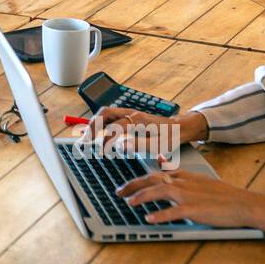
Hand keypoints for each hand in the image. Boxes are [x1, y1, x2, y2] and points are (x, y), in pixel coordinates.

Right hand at [84, 107, 207, 154]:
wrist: (179, 127)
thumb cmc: (170, 137)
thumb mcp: (158, 145)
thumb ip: (139, 145)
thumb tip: (120, 146)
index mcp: (137, 120)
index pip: (114, 128)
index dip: (106, 140)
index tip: (101, 151)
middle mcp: (131, 113)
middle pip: (105, 113)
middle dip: (92, 125)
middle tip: (84, 139)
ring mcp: (129, 112)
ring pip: (106, 112)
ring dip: (95, 122)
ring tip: (86, 136)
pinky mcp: (129, 115)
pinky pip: (111, 115)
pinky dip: (101, 122)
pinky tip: (97, 132)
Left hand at [116, 155, 260, 227]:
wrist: (243, 203)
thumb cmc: (224, 195)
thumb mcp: (200, 181)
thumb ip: (182, 177)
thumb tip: (165, 171)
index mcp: (185, 176)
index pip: (156, 173)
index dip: (138, 179)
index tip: (125, 186)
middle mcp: (184, 183)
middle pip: (153, 180)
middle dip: (133, 186)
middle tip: (119, 193)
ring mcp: (189, 196)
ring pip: (160, 191)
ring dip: (142, 197)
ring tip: (129, 203)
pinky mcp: (196, 210)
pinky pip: (174, 211)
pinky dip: (160, 214)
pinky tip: (149, 219)